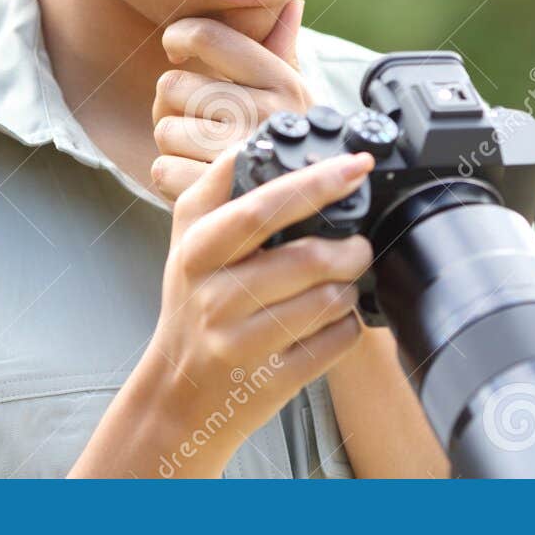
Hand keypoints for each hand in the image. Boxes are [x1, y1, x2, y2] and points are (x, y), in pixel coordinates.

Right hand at [139, 143, 373, 474]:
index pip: (262, 206)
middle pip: (309, 257)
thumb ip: (217, 189)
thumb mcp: (187, 243)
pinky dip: (348, 325)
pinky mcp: (270, 381)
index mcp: (199, 250)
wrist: (177, 395)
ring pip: (329, 300)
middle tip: (358, 245)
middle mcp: (216, 295)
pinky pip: (336, 341)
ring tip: (339, 285)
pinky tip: (332, 321)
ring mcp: (241, 342)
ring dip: (350, 288)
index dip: (315, 182)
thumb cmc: (192, 307)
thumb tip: (260, 139)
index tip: (354, 166)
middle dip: (351, 248)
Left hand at [151, 0, 312, 201]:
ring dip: (173, 142)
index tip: (178, 48)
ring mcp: (242, 156)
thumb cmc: (294, 141)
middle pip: (173, 85)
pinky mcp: (219, 195)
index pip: (209, 37)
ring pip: (165, 130)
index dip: (180, 35)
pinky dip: (172, 175)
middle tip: (194, 113)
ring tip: (201, 149)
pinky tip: (196, 176)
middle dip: (173, 102)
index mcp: (281, 81)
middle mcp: (264, 115)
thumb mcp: (297, 95)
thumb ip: (284, 49)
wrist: (320, 205)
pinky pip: (163, 170)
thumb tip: (292, 3)